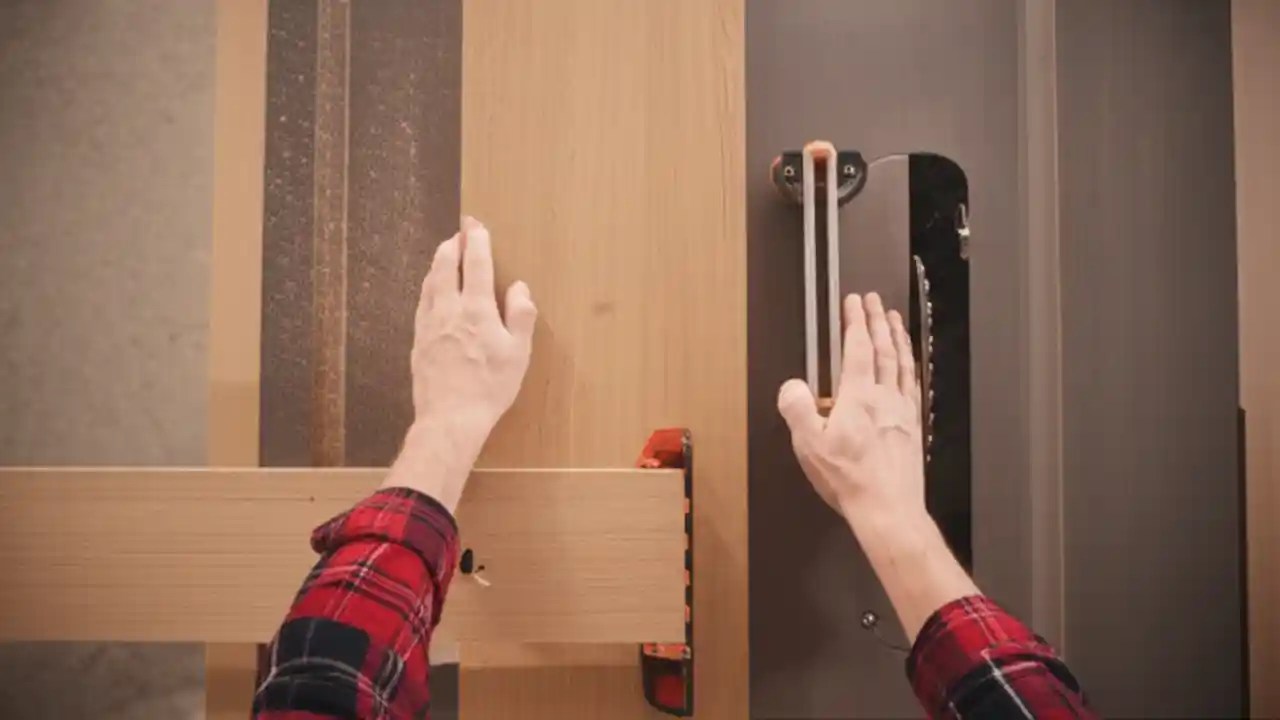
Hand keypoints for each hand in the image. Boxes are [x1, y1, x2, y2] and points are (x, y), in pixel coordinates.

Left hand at [382, 216, 536, 511]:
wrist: (450, 418)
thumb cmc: (490, 387)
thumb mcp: (518, 353)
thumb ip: (520, 315)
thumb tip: (519, 287)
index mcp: (477, 310)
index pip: (476, 264)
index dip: (477, 241)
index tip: (475, 224)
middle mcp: (449, 310)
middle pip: (446, 266)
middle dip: (453, 245)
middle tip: (460, 233)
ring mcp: (429, 324)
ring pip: (430, 282)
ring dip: (438, 262)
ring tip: (445, 253)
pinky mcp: (418, 341)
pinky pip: (422, 303)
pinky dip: (429, 286)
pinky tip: (431, 289)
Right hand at [777, 292, 924, 526]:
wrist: (889, 509)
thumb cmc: (849, 480)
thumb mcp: (810, 446)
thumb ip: (798, 410)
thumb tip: (792, 385)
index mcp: (859, 397)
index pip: (858, 349)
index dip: (855, 323)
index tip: (853, 303)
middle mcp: (885, 398)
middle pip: (884, 350)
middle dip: (878, 322)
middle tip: (875, 300)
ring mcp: (903, 412)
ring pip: (903, 364)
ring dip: (898, 338)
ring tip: (895, 321)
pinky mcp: (913, 427)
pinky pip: (913, 385)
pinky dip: (911, 366)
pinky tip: (910, 365)